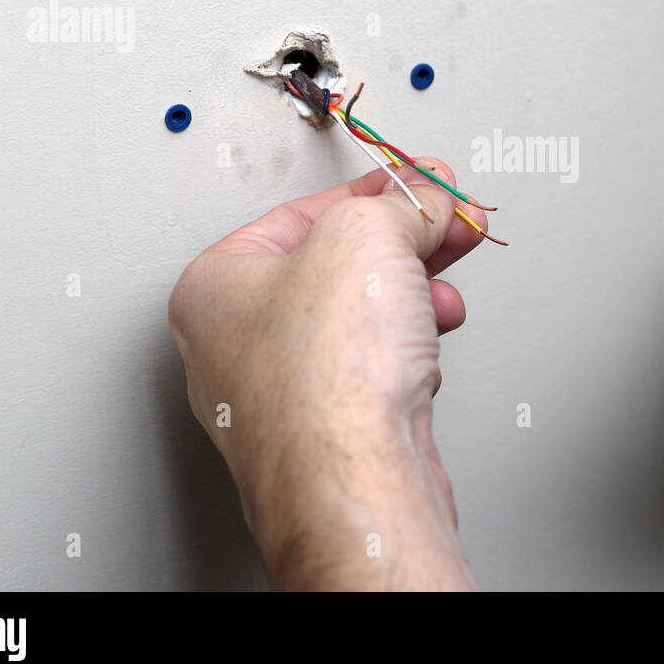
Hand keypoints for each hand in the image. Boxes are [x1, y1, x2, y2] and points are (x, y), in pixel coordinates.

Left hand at [167, 159, 485, 589]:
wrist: (357, 481)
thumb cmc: (327, 378)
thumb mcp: (371, 234)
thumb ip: (403, 204)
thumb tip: (427, 198)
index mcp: (215, 286)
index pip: (302, 212)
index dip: (375, 190)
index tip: (421, 182)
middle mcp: (236, 342)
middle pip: (335, 264)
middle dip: (405, 239)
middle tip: (448, 220)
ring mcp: (280, 393)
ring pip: (359, 317)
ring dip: (413, 292)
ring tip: (445, 283)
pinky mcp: (327, 430)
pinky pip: (372, 366)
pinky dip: (409, 345)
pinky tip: (430, 341)